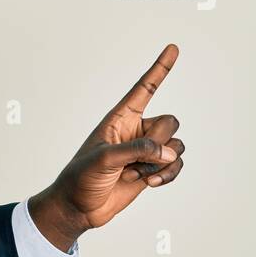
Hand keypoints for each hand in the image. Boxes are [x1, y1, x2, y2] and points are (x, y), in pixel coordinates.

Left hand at [30, 43, 185, 250]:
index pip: (143, 89)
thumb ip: (137, 150)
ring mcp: (145, 150)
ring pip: (177, 145)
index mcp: (119, 119)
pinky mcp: (152, 169)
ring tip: (136, 173)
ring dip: (163, 162)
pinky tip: (151, 183)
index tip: (173, 48)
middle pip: (169, 122)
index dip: (159, 69)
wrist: (79, 208)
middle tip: (135, 159)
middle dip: (158, 142)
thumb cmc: (81, 178)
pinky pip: (176, 164)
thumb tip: (169, 152)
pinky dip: (169, 173)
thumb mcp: (104, 159)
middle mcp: (135, 131)